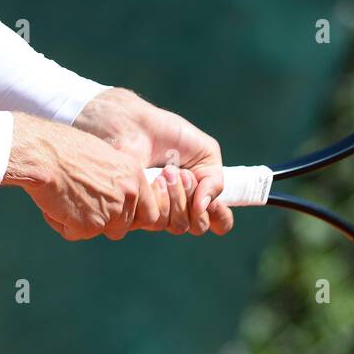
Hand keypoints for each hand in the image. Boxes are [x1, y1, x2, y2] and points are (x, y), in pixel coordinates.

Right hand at [5, 114, 162, 240]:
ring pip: (100, 231)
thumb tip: (116, 199)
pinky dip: (62, 224)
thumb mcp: (105, 158)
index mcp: (135, 176)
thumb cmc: (66, 149)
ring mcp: (111, 212)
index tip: (117, 213)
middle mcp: (128, 194)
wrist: (44, 154)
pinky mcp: (89, 226)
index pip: (151, 213)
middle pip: (124, 227)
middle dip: (105, 222)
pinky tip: (54, 202)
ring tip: (66, 199)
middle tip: (83, 204)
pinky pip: (75, 234)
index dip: (133, 217)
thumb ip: (117, 181)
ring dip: (83, 223)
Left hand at [72, 88, 234, 236]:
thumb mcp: (204, 152)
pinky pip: (157, 221)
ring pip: (179, 225)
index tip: (214, 200)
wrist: (134, 126)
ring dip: (178, 195)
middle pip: (198, 226)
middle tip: (184, 174)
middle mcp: (179, 207)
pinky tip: (153, 179)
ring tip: (167, 171)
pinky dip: (160, 198)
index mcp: (198, 193)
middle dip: (194, 196)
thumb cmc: (167, 134)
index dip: (220, 216)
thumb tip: (204, 208)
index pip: (218, 222)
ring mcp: (157, 211)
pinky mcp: (136, 212)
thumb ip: (214, 181)